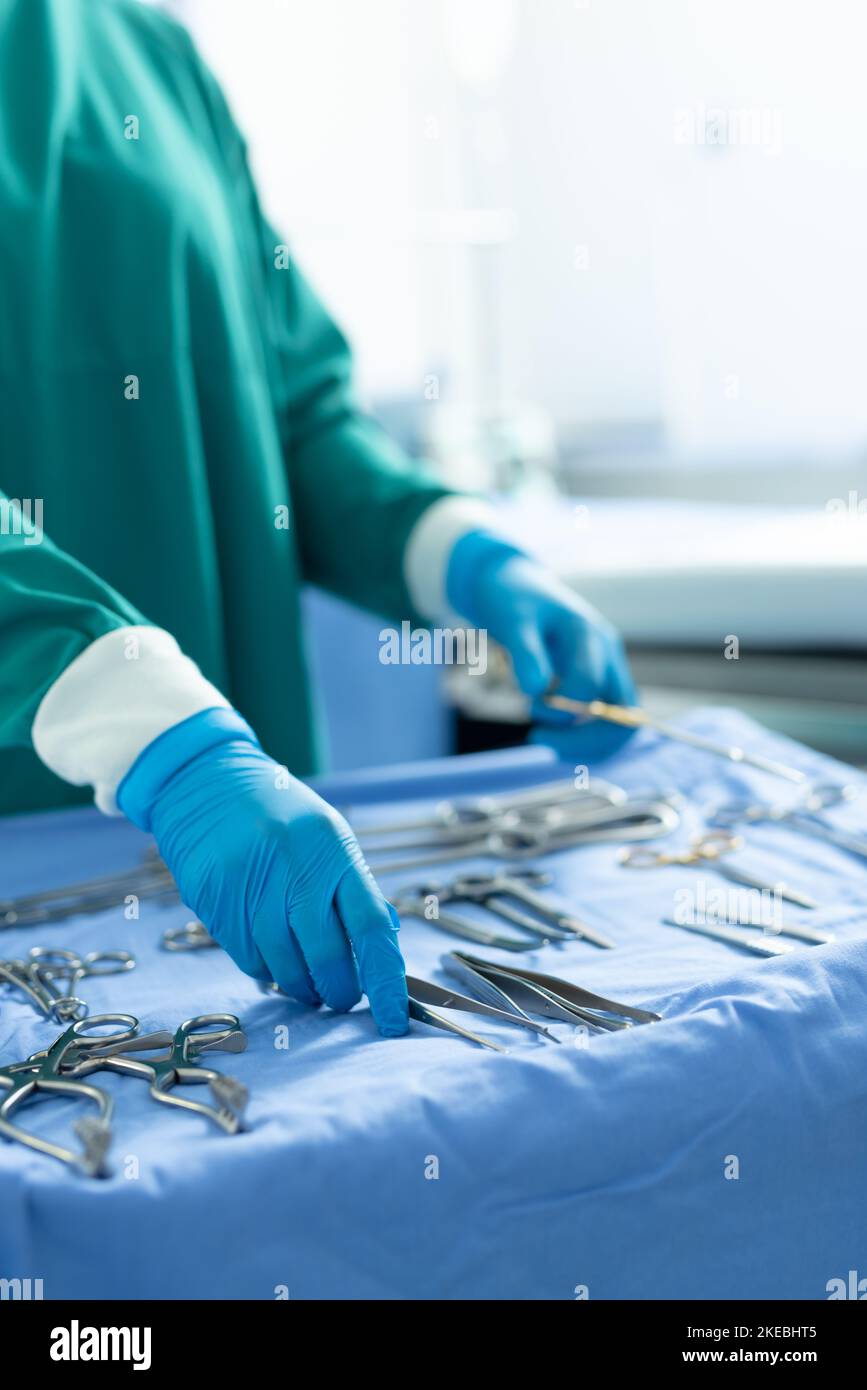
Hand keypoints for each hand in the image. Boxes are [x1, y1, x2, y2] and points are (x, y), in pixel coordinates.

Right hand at [118, 710, 407, 1035]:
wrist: (206, 782)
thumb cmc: (280, 815)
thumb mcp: (328, 836)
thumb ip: (355, 889)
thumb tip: (385, 947)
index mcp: (334, 850)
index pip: (372, 928)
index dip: (386, 981)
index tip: (393, 1020)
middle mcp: (295, 869)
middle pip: (327, 957)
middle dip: (340, 991)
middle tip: (342, 997)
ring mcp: (251, 887)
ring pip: (285, 967)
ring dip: (303, 988)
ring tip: (309, 986)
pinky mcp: (216, 902)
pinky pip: (250, 960)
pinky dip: (268, 971)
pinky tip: (273, 960)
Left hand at [447, 535, 637, 761]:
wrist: (512, 584)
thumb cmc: (510, 598)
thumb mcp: (511, 619)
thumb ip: (526, 653)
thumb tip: (537, 691)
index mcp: (589, 634)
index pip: (590, 686)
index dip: (560, 707)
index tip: (528, 704)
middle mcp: (607, 653)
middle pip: (625, 714)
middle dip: (586, 740)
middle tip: (539, 738)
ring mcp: (606, 667)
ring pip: (620, 722)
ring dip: (585, 742)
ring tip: (543, 738)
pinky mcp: (597, 680)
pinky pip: (605, 719)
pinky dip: (582, 735)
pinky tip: (552, 734)